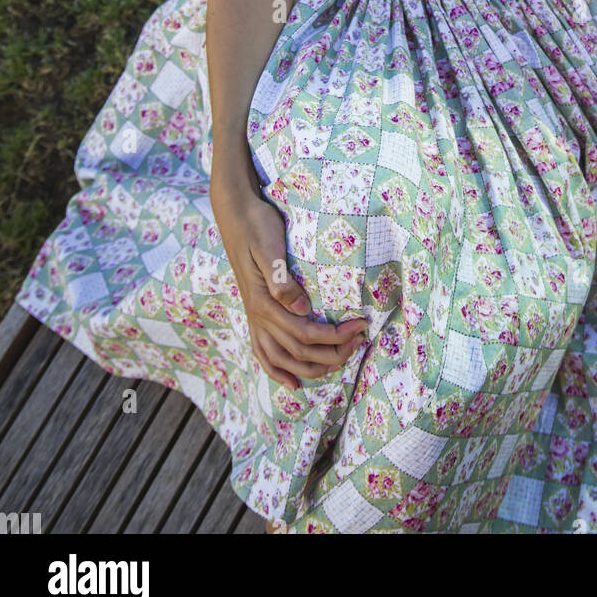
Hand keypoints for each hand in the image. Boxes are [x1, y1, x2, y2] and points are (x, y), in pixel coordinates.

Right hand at [210, 174, 367, 389]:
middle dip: (332, 353)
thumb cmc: (257, 224)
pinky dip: (277, 371)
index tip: (361, 326)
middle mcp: (257, 315)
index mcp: (264, 302)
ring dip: (311, 368)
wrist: (235, 214)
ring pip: (281, 359)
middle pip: (298, 351)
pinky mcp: (254, 312)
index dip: (335, 336)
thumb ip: (282, 279)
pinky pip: (262, 352)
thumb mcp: (269, 245)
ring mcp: (253, 316)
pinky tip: (292, 382)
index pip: (305, 333)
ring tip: (338, 363)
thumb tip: (302, 309)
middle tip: (359, 342)